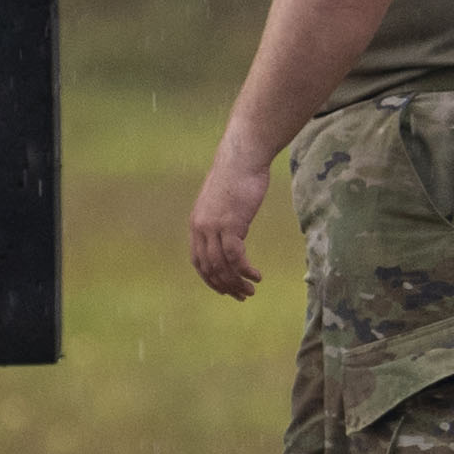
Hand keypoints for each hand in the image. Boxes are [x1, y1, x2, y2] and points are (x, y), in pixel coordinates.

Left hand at [188, 151, 274, 298]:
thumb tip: (231, 232)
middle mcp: (201, 228)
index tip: (225, 289)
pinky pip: (236, 257)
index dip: (210, 279)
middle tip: (241, 296)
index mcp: (196, 224)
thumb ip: (222, 219)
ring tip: (250, 291)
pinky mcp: (231, 224)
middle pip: (209, 268)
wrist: (242, 157)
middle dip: (224, 286)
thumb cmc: (237, 175)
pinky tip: (256, 275)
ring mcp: (214, 227)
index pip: (198, 261)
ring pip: (222, 266)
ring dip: (236, 282)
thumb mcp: (222, 202)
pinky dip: (245, 270)